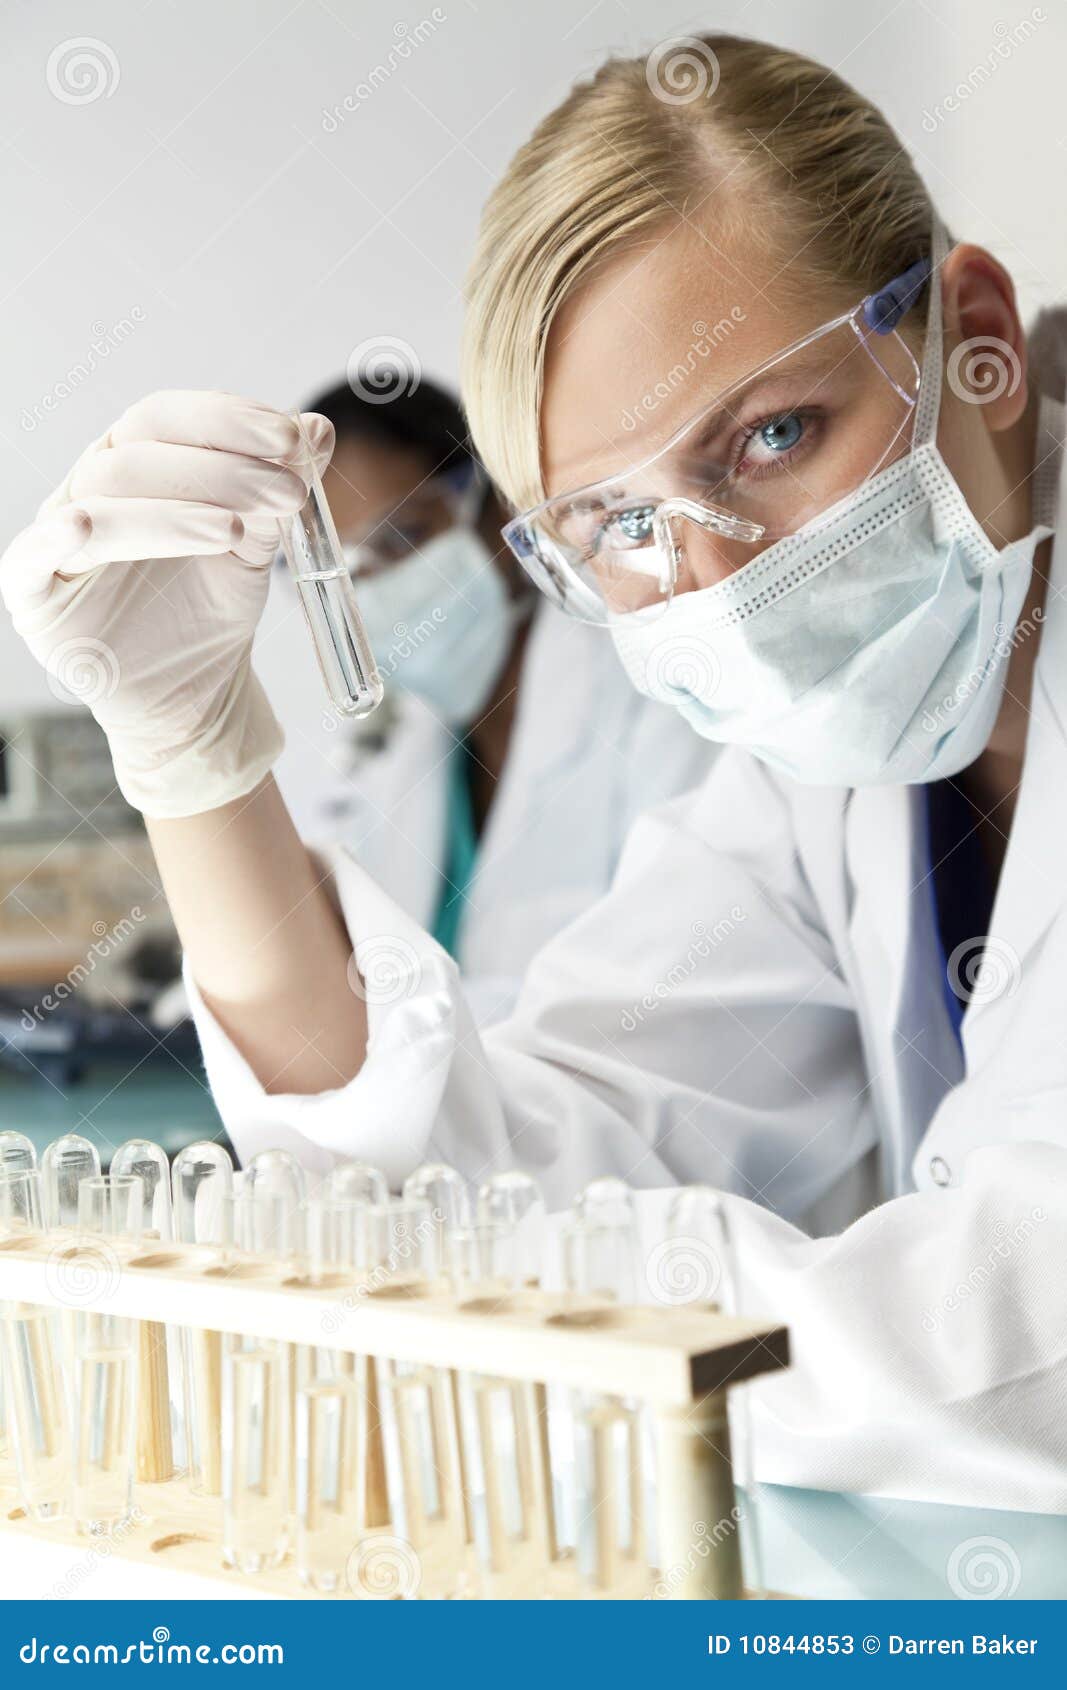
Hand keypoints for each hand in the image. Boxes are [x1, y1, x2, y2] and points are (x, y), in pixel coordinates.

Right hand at [0, 391, 332, 817]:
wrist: (193, 693)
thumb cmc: (211, 611)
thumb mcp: (256, 543)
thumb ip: (279, 487)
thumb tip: (318, 428)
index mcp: (133, 462)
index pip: (166, 417)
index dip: (228, 419)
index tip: (293, 439)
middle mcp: (88, 489)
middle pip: (138, 452)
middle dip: (220, 467)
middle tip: (287, 492)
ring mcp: (57, 537)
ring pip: (102, 500)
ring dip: (176, 509)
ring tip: (240, 530)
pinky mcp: (33, 591)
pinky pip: (33, 555)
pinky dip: (62, 536)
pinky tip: (87, 528)